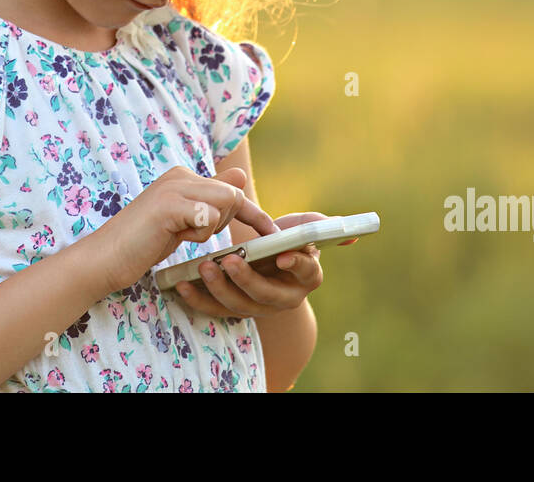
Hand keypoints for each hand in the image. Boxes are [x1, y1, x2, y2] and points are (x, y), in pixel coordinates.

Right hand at [94, 166, 279, 292]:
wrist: (105, 258)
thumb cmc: (143, 243)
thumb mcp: (183, 220)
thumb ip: (210, 200)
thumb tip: (240, 174)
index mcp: (183, 176)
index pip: (232, 190)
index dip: (253, 215)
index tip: (271, 233)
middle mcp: (180, 174)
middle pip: (232, 196)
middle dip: (225, 223)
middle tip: (191, 234)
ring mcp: (174, 187)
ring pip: (225, 204)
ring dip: (210, 230)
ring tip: (179, 234)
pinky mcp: (170, 204)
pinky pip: (208, 218)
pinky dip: (198, 234)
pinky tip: (174, 235)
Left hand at [175, 211, 355, 318]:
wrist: (267, 256)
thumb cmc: (288, 238)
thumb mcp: (302, 226)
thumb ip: (318, 225)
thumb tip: (351, 236)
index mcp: (307, 275)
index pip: (305, 272)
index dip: (296, 264)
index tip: (283, 254)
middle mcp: (285, 297)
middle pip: (266, 294)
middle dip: (246, 279)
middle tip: (228, 259)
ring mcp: (258, 306)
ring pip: (239, 305)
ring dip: (219, 288)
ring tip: (204, 266)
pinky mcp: (233, 308)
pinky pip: (215, 309)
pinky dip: (197, 299)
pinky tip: (182, 284)